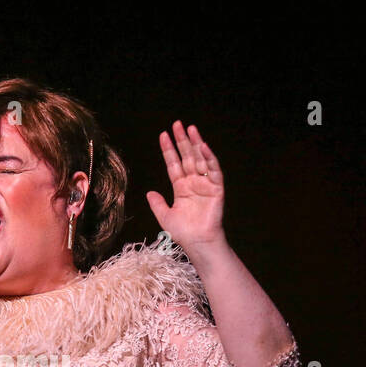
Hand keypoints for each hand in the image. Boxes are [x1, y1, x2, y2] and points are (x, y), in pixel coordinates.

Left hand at [145, 121, 225, 252]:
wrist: (198, 242)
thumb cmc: (183, 232)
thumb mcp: (165, 216)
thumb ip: (157, 203)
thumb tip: (149, 192)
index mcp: (180, 188)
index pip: (173, 164)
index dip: (168, 150)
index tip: (163, 135)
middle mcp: (193, 183)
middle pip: (187, 157)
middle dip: (182, 141)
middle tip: (177, 124)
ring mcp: (204, 184)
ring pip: (200, 159)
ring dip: (196, 144)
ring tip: (190, 128)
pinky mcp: (216, 188)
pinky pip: (213, 170)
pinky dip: (209, 158)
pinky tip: (203, 146)